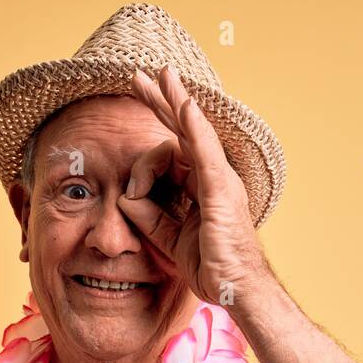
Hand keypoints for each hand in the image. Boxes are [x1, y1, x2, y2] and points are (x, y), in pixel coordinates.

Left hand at [118, 64, 270, 305]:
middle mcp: (213, 177)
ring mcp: (219, 182)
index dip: (157, 125)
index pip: (175, 148)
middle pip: (183, 131)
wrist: (237, 288)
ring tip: (163, 75)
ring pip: (195, 134)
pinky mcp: (220, 193)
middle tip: (140, 74)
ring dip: (177, 102)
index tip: (139, 102)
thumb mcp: (169, 239)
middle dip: (162, 100)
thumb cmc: (211, 266)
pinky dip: (195, 130)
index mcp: (202, 187)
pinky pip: (206, 155)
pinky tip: (184, 107)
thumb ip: (149, 217)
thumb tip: (126, 198)